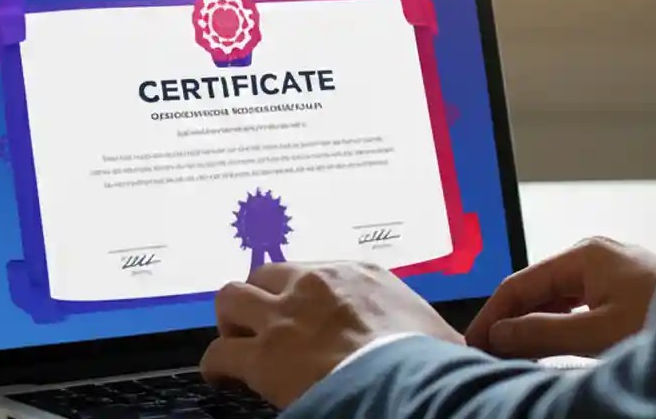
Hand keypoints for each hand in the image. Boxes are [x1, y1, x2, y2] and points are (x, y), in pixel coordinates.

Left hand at [201, 261, 463, 407]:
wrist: (408, 383)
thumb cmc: (429, 360)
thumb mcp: (433, 330)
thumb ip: (419, 327)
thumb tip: (438, 346)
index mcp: (360, 275)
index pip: (317, 272)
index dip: (304, 293)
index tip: (306, 312)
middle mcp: (316, 284)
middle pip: (267, 274)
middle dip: (261, 297)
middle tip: (264, 324)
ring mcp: (285, 317)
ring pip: (231, 298)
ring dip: (232, 321)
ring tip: (237, 342)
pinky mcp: (263, 356)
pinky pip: (219, 354)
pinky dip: (217, 365)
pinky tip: (223, 377)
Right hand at [465, 237, 655, 358]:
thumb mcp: (597, 334)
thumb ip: (544, 333)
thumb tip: (499, 334)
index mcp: (585, 254)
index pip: (520, 283)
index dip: (492, 316)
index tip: (472, 345)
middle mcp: (596, 255)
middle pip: (537, 289)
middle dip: (511, 322)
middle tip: (488, 355)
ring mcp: (613, 272)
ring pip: (557, 299)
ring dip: (535, 326)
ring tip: (512, 356)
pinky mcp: (626, 291)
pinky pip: (579, 307)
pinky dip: (559, 327)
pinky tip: (550, 348)